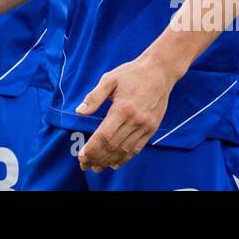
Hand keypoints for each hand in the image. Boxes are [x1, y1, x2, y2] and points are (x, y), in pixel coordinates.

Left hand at [75, 53, 176, 171]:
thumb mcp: (110, 79)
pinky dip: (125, 158)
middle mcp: (135, 120)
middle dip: (97, 157)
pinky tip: (114, 163)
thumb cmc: (132, 73)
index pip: (104, 136)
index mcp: (123, 108)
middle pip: (113, 146)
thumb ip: (94, 97)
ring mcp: (145, 126)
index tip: (82, 156)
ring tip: (96, 167)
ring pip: (125, 150)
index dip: (92, 148)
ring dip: (109, 161)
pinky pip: (137, 148)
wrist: (159, 71)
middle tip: (84, 165)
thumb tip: (79, 111)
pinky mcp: (152, 128)